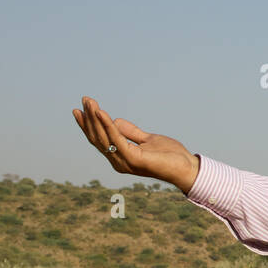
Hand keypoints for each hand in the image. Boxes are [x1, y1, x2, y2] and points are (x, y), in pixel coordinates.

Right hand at [72, 96, 199, 192]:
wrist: (186, 167)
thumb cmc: (170, 155)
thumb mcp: (147, 139)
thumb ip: (131, 132)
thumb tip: (114, 121)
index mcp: (120, 157)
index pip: (99, 139)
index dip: (88, 125)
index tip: (80, 109)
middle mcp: (118, 161)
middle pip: (98, 138)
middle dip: (89, 118)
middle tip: (84, 99)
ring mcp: (124, 161)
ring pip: (104, 137)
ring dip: (95, 118)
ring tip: (90, 102)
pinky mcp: (133, 159)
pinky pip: (117, 139)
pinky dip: (108, 125)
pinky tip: (102, 113)